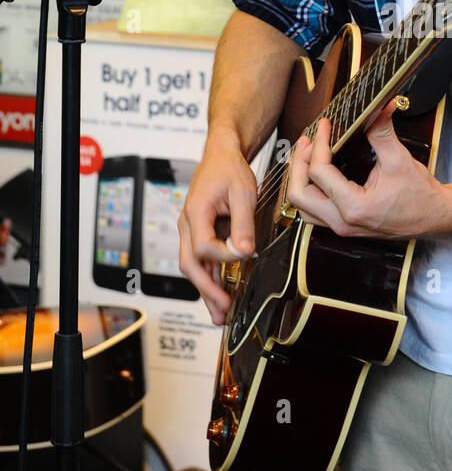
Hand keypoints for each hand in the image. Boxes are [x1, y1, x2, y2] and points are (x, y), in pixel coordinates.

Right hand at [178, 131, 258, 323]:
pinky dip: (210, 279)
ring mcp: (192, 230)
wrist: (221, 155)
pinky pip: (202, 260)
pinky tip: (219, 295)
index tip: (244, 254)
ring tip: (220, 315)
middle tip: (222, 311)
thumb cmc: (229, 169)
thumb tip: (244, 251)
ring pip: (194, 267)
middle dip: (205, 290)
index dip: (224, 256)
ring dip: (206, 291)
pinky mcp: (200, 233)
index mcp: (195, 212)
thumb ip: (243, 223)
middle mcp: (188, 224)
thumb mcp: (243, 192)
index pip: (203, 246)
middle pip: (189, 264)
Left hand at [287, 102, 451, 238]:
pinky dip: (308, 192)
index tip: (325, 126)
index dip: (319, 143)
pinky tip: (314, 174)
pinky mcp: (344, 227)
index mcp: (355, 207)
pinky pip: (313, 212)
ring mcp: (342, 228)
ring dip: (299, 180)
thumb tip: (376, 107)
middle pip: (299, 193)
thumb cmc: (420, 195)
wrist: (435, 217)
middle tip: (308, 140)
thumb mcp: (399, 159)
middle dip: (298, 163)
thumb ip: (381, 131)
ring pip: (302, 207)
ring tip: (307, 154)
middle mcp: (343, 222)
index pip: (319, 172)